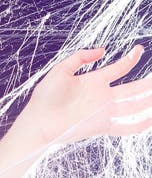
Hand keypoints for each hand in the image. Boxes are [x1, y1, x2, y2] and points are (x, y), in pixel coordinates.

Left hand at [22, 46, 151, 146]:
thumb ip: (80, 57)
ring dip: (148, 101)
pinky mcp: (102, 126)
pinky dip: (140, 125)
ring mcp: (104, 112)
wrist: (37, 121)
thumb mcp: (61, 70)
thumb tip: (103, 50)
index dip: (131, 59)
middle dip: (148, 84)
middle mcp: (103, 97)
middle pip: (133, 89)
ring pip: (134, 106)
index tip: (139, 49)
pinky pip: (126, 127)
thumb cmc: (45, 97)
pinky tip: (151, 119)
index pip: (119, 69)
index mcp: (94, 82)